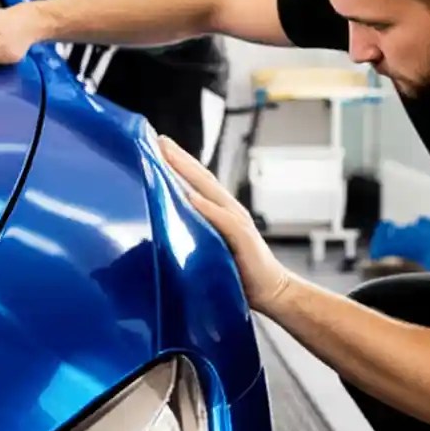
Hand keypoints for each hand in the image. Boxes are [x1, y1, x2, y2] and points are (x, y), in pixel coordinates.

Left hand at [158, 135, 296, 313]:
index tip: (156, 145)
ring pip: (209, 191)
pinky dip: (208, 208)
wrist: (273, 291)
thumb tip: (161, 233)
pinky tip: (192, 197)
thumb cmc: (240, 273)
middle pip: (201, 178)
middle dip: (180, 158)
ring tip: (169, 156)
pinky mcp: (243, 238)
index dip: (178, 163)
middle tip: (159, 140)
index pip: (196, 182)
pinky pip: (223, 220)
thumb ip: (192, 236)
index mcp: (220, 212)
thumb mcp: (211, 250)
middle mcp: (229, 210)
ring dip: (189, 172)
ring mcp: (237, 222)